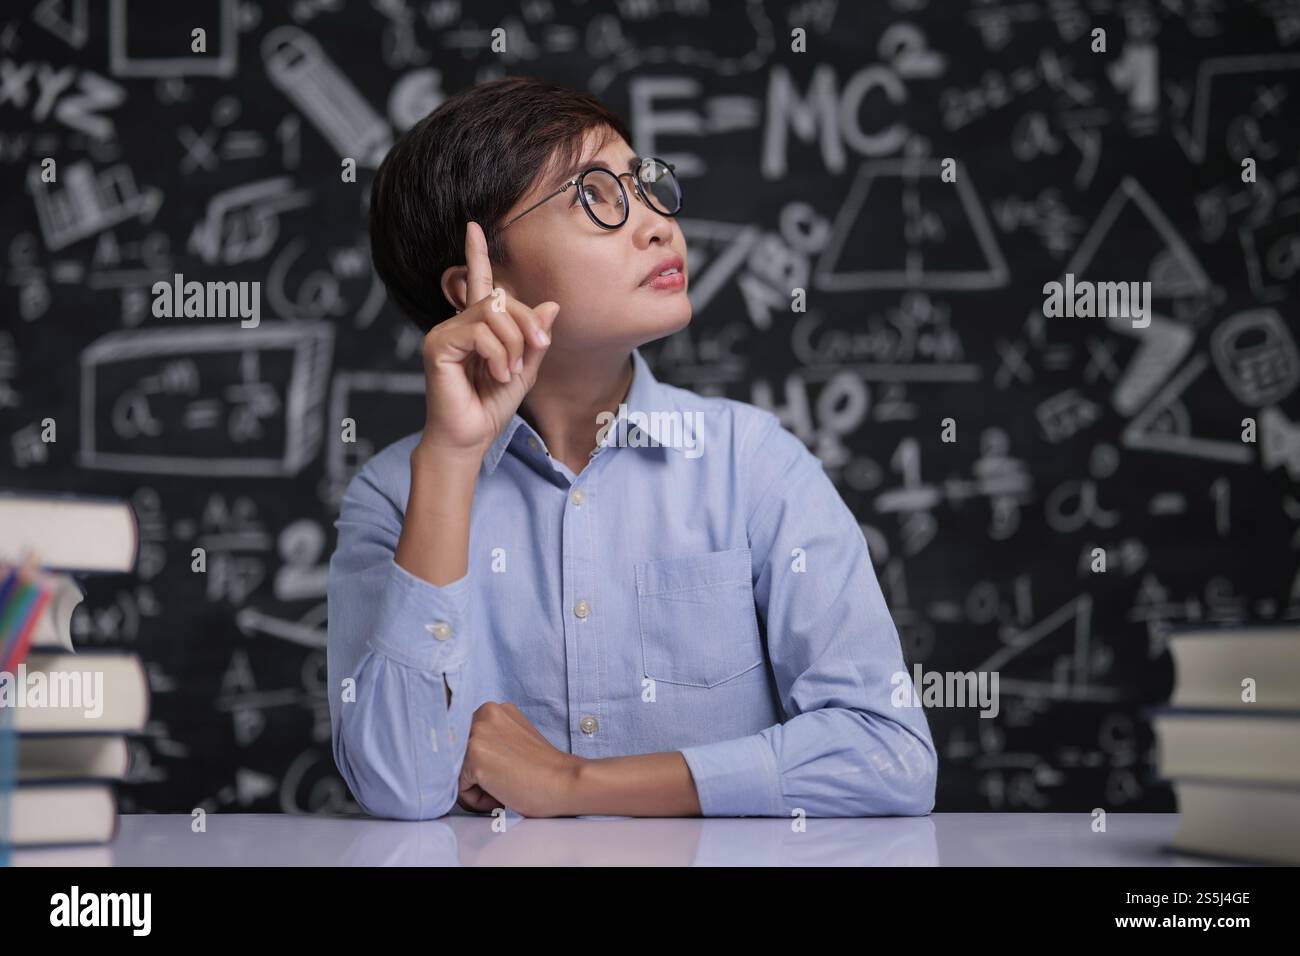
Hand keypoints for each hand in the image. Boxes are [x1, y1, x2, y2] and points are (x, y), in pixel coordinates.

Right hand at [418, 221, 557, 459]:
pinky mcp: (438, 345)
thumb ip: (535, 339)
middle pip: (501, 298)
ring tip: (512, 372)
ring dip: (514, 344)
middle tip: (537, 352)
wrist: (469, 439)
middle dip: (527, 324)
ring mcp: (444, 333)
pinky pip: (480, 333)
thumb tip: (551, 306)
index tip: (473, 227)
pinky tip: (499, 375)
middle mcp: (457, 324)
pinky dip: (499, 354)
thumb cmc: (490, 407)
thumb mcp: (525, 371)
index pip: (479, 283)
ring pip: (493, 314)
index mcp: (476, 327)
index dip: (476, 254)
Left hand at [457, 701, 582, 816]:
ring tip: (506, 785)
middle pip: (459, 757)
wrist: (565, 782)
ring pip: (457, 774)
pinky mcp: (474, 756)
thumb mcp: (515, 740)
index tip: (505, 769)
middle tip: (509, 778)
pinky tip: (503, 793)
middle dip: (479, 774)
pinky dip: (479, 801)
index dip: (485, 764)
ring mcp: (477, 733)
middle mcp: (483, 713)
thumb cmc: (544, 770)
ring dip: (479, 787)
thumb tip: (464, 759)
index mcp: (494, 709)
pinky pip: (461, 790)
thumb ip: (491, 740)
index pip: (466, 744)